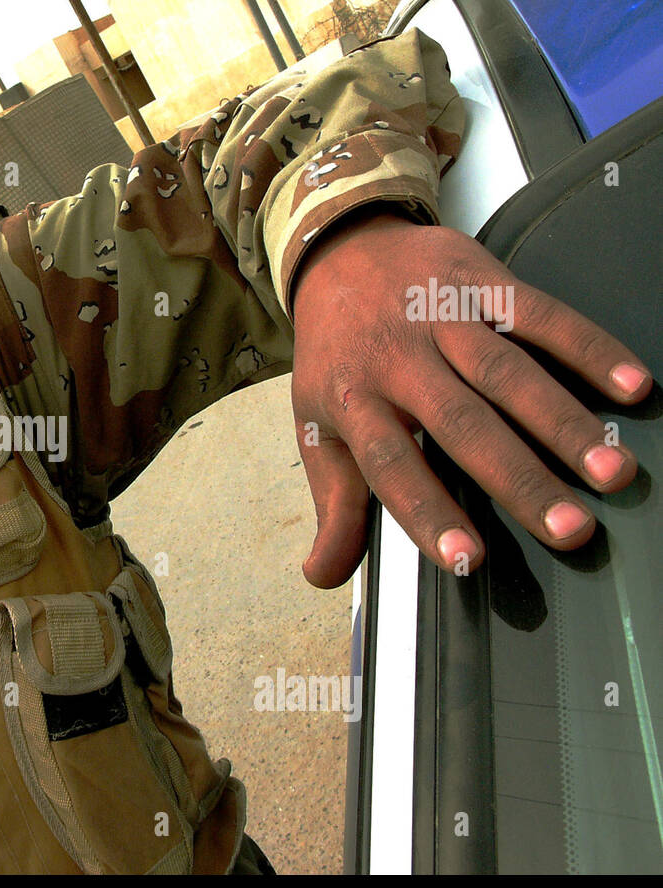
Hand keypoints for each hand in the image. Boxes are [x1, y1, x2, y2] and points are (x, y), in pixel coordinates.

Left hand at [290, 210, 652, 588]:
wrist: (339, 252)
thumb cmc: (336, 353)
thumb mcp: (315, 424)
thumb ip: (333, 503)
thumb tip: (323, 575)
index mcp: (353, 400)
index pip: (390, 467)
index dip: (427, 515)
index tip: (465, 561)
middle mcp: (398, 359)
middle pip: (462, 425)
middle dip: (518, 479)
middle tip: (569, 529)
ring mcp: (441, 318)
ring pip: (507, 373)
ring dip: (563, 423)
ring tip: (611, 471)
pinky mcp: (481, 281)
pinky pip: (539, 315)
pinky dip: (587, 348)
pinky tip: (630, 385)